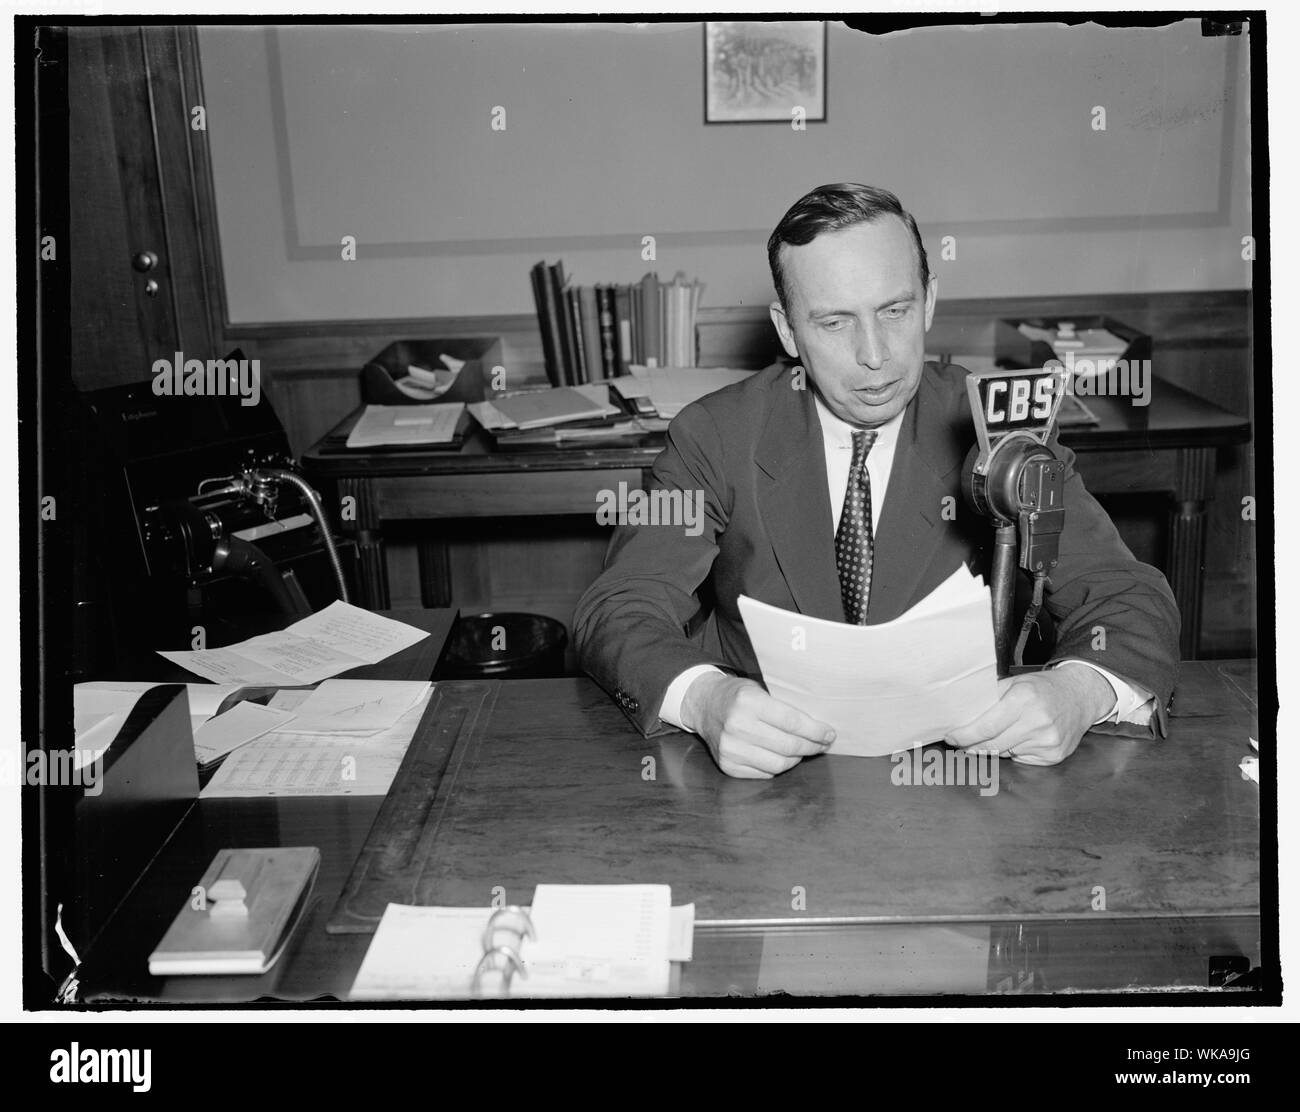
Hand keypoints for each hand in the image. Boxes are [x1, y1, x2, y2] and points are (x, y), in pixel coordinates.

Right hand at [682, 672, 835, 778]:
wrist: (704, 704)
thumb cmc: (738, 695)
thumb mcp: (759, 690)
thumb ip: (785, 709)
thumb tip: (820, 731)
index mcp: (748, 702)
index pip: (792, 722)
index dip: (815, 731)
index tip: (829, 734)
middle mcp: (737, 726)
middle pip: (788, 745)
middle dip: (812, 746)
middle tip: (822, 744)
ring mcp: (731, 749)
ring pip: (779, 764)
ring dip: (796, 759)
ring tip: (802, 750)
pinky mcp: (727, 765)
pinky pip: (764, 773)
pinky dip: (778, 767)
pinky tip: (781, 757)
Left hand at [945, 666, 1113, 765]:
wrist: (1082, 696)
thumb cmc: (1043, 687)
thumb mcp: (1016, 682)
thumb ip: (991, 697)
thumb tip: (960, 712)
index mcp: (1023, 699)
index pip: (986, 727)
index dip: (964, 736)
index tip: (951, 737)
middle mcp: (1037, 722)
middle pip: (992, 745)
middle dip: (972, 745)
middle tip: (960, 742)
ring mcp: (1048, 741)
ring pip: (1005, 753)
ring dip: (992, 748)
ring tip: (988, 738)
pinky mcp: (1054, 755)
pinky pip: (1021, 759)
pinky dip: (1013, 751)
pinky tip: (1017, 740)